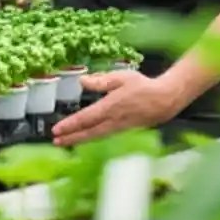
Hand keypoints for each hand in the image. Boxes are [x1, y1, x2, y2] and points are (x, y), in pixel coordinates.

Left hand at [51, 70, 182, 146]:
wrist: (163, 101)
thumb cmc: (143, 86)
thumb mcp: (121, 78)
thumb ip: (100, 81)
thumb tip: (82, 81)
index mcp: (110, 107)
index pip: (85, 118)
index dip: (70, 125)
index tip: (56, 129)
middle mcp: (112, 121)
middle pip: (87, 132)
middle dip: (70, 137)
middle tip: (55, 141)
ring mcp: (117, 128)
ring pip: (94, 136)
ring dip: (78, 139)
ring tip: (64, 142)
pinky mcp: (122, 130)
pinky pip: (102, 135)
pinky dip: (89, 138)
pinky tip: (83, 137)